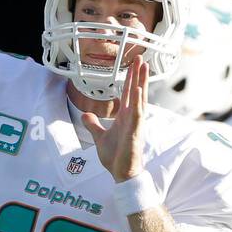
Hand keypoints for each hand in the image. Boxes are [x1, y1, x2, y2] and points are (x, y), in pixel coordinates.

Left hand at [82, 54, 147, 182]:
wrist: (121, 173)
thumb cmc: (115, 157)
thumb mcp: (99, 137)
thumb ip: (93, 124)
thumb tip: (86, 115)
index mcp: (125, 117)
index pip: (128, 93)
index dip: (130, 79)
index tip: (133, 65)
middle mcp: (133, 118)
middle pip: (136, 91)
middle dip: (138, 74)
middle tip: (141, 57)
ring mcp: (136, 124)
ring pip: (140, 99)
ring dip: (142, 83)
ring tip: (144, 67)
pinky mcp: (135, 133)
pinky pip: (138, 116)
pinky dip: (139, 103)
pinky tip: (140, 91)